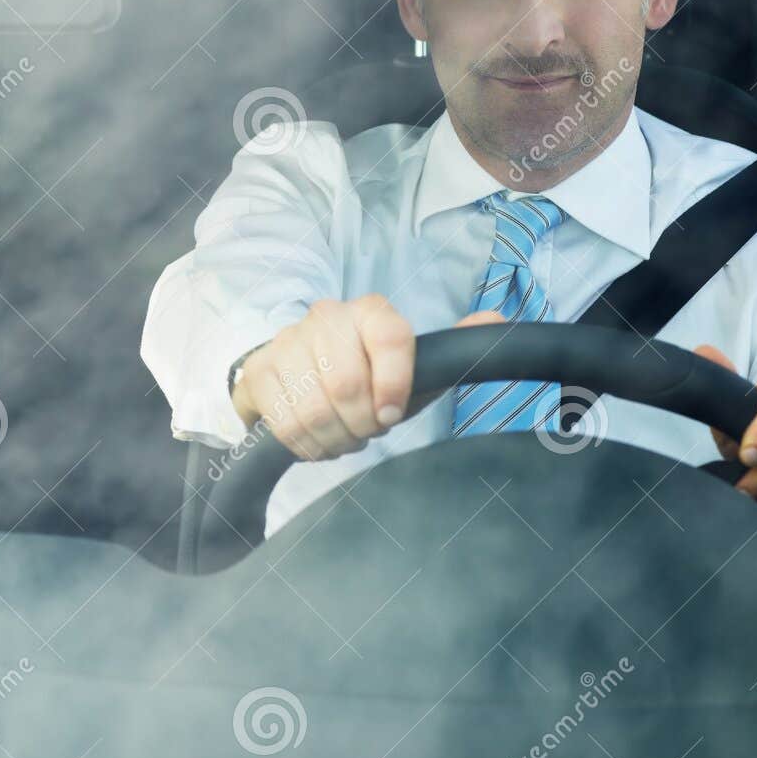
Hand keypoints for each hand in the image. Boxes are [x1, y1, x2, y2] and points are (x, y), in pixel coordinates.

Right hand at [230, 295, 501, 459]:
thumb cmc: (366, 375)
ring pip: (315, 409)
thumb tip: (498, 320)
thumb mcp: (414, 367)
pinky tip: (316, 439)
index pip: (390, 337)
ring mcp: (287, 342)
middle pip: (347, 384)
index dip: (395, 384)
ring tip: (342, 437)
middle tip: (365, 430)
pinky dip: (306, 445)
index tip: (393, 414)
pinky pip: (284, 423)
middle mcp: (326, 317)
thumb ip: (453, 346)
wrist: (299, 375)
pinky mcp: (258, 372)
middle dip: (361, 423)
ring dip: (334, 438)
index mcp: (370, 312)